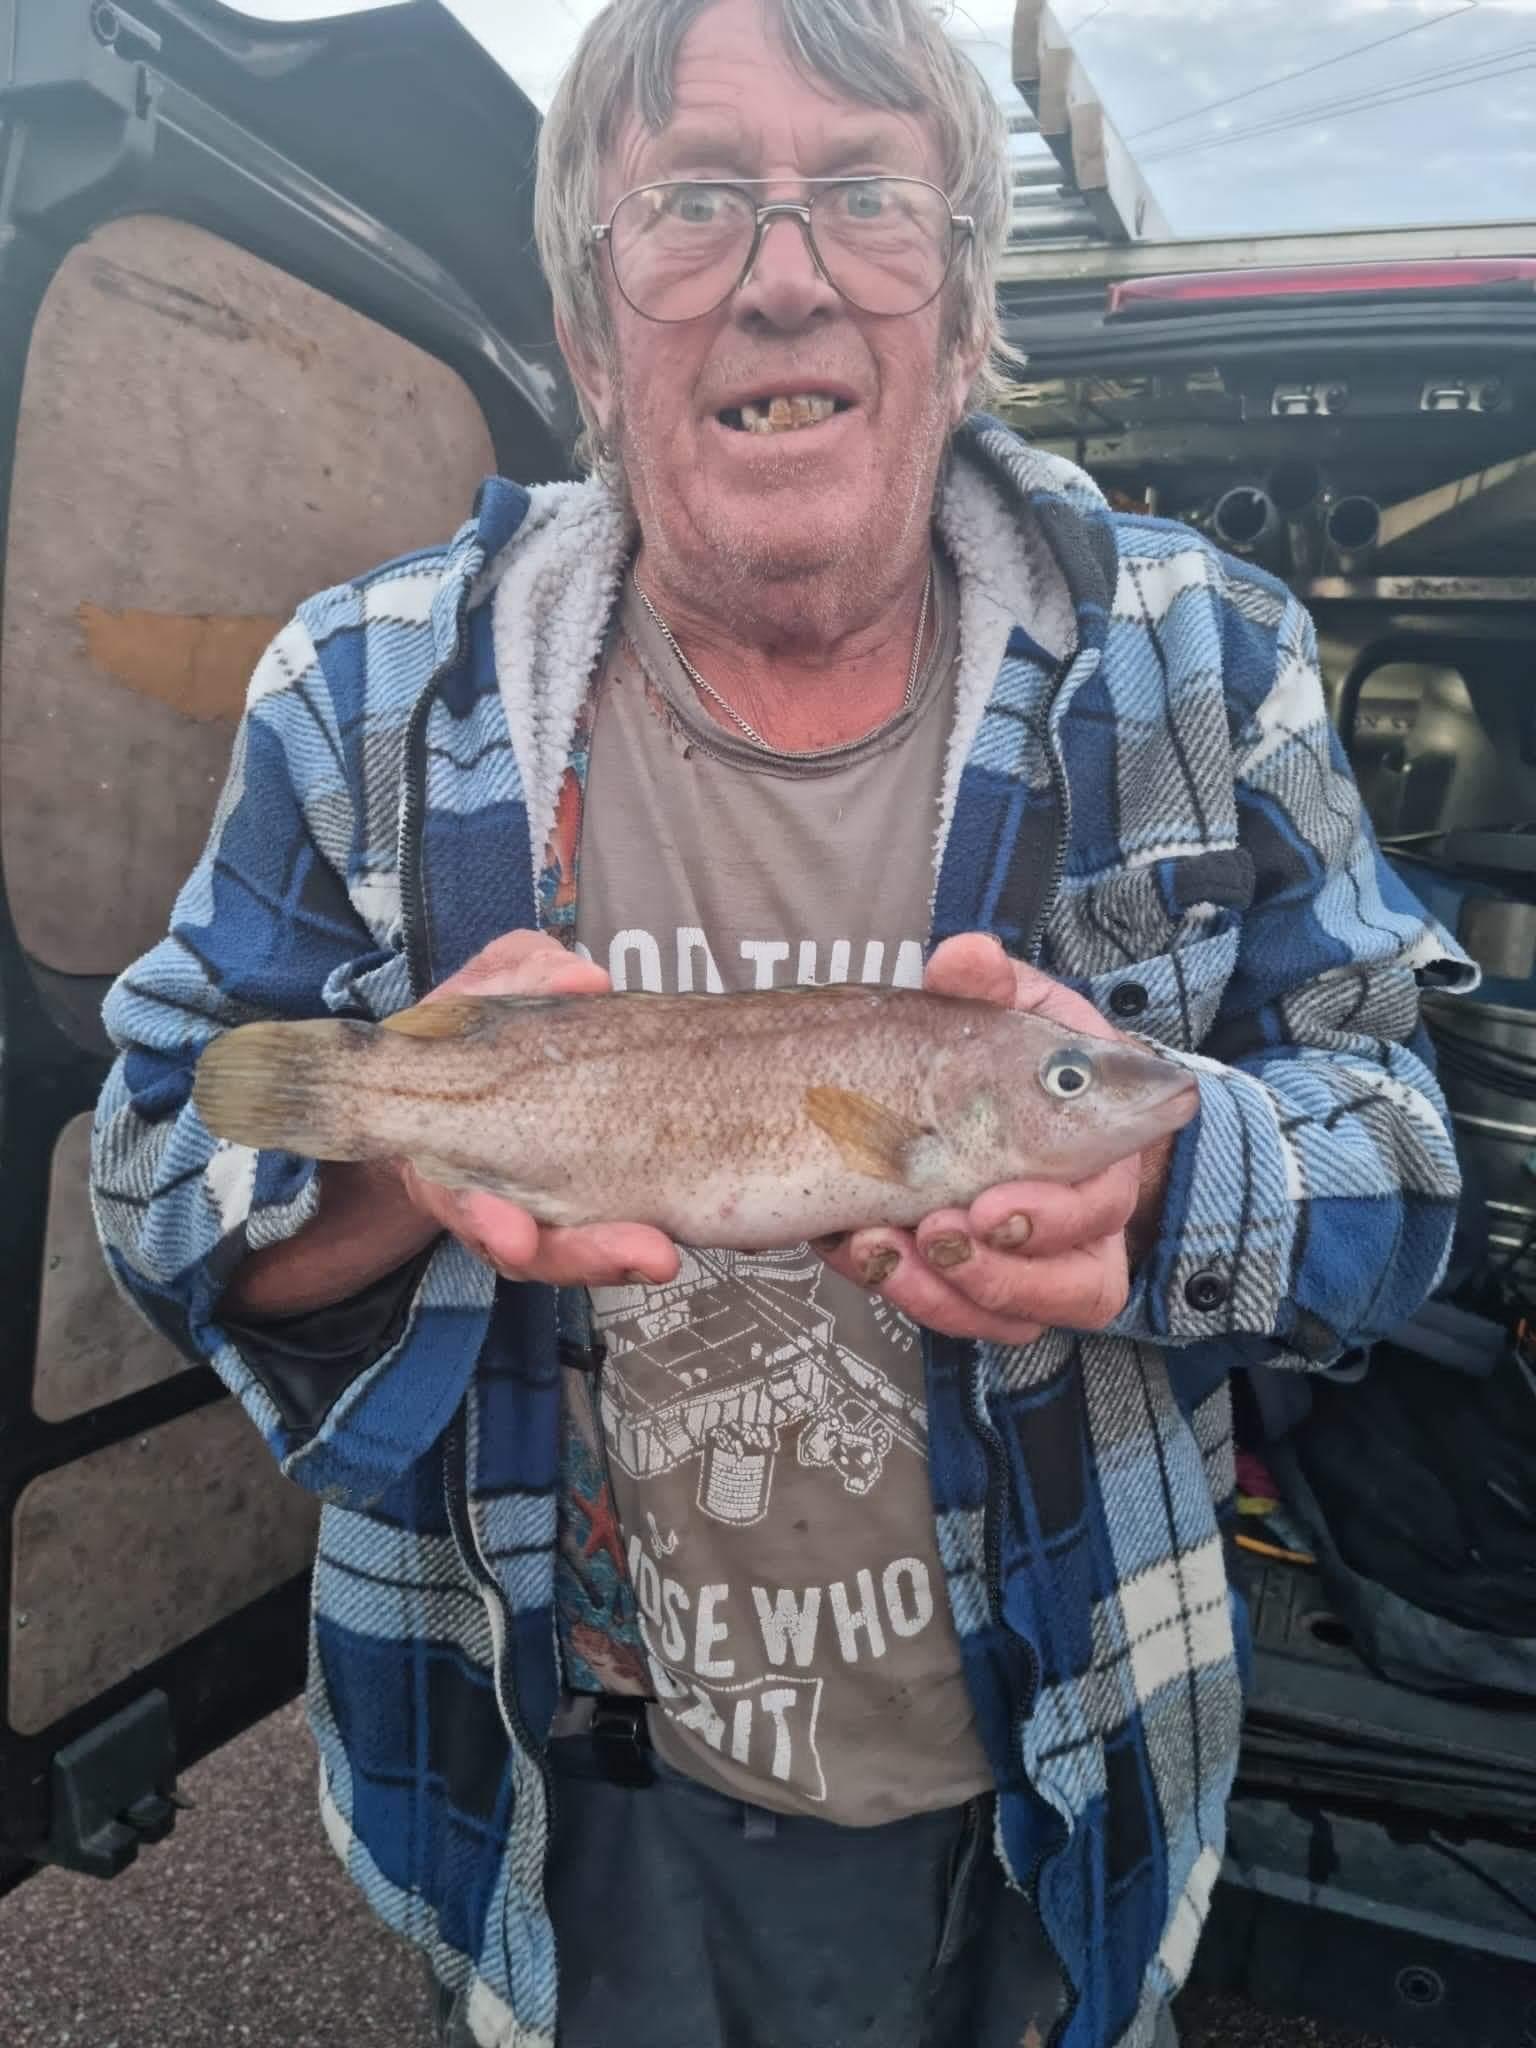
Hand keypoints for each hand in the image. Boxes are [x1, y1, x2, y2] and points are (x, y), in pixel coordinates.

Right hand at [396, 931, 680, 1288]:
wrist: (484, 1060)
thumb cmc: (478, 1024)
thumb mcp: (492, 981)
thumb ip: (522, 972)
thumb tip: (582, 980)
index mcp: (448, 1145)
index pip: (461, 1198)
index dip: (487, 1222)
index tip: (515, 1236)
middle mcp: (490, 1194)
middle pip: (529, 1247)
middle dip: (583, 1256)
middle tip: (645, 1255)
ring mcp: (542, 1208)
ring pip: (572, 1252)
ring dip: (618, 1257)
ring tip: (664, 1256)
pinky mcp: (593, 1204)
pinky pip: (612, 1233)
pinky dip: (643, 1237)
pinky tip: (683, 1236)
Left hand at [817, 934, 1172, 1345]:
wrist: (998, 1099)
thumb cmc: (1017, 1055)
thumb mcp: (1007, 1008)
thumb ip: (987, 986)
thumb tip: (966, 956)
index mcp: (1103, 1148)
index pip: (1102, 1202)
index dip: (1053, 1217)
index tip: (988, 1206)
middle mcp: (1088, 1221)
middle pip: (1071, 1281)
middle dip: (996, 1269)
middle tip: (929, 1234)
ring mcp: (1044, 1266)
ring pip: (1020, 1316)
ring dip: (948, 1295)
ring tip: (881, 1251)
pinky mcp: (990, 1290)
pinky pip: (969, 1320)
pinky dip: (917, 1298)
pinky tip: (861, 1254)